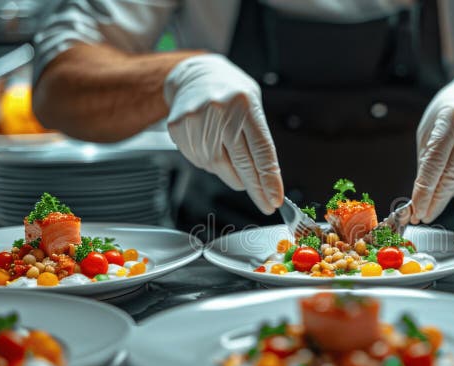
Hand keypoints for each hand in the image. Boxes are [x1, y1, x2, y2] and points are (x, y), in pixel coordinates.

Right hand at [164, 54, 283, 214]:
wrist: (194, 75)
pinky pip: (199, 160)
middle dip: (254, 188)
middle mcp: (220, 110)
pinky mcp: (179, 128)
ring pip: (218, 166)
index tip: (274, 199)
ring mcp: (196, 119)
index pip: (261, 149)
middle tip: (263, 201)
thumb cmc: (230, 93)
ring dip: (231, 175)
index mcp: (244, 104)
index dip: (269, 179)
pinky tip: (213, 150)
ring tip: (234, 163)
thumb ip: (258, 140)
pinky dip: (210, 165)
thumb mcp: (253, 106)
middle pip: (240, 162)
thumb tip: (265, 180)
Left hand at [411, 71, 453, 222]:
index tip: (418, 211)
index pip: (434, 166)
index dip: (425, 193)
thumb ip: (426, 161)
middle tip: (426, 215)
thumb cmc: (449, 112)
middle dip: (436, 201)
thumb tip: (423, 194)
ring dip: (453, 188)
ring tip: (447, 178)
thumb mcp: (428, 130)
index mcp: (448, 124)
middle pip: (452, 178)